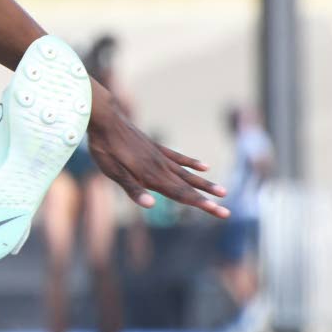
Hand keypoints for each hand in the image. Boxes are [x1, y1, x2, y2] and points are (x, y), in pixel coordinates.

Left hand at [87, 88, 228, 218]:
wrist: (105, 118)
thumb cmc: (105, 148)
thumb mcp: (113, 172)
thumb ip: (133, 189)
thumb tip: (152, 205)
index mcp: (151, 176)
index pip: (181, 194)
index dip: (200, 204)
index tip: (219, 212)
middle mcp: (160, 167)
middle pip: (188, 188)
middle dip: (207, 201)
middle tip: (226, 213)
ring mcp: (159, 156)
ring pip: (187, 173)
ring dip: (205, 184)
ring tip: (223, 191)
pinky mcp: (155, 147)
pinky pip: (177, 157)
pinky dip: (192, 163)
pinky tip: (205, 167)